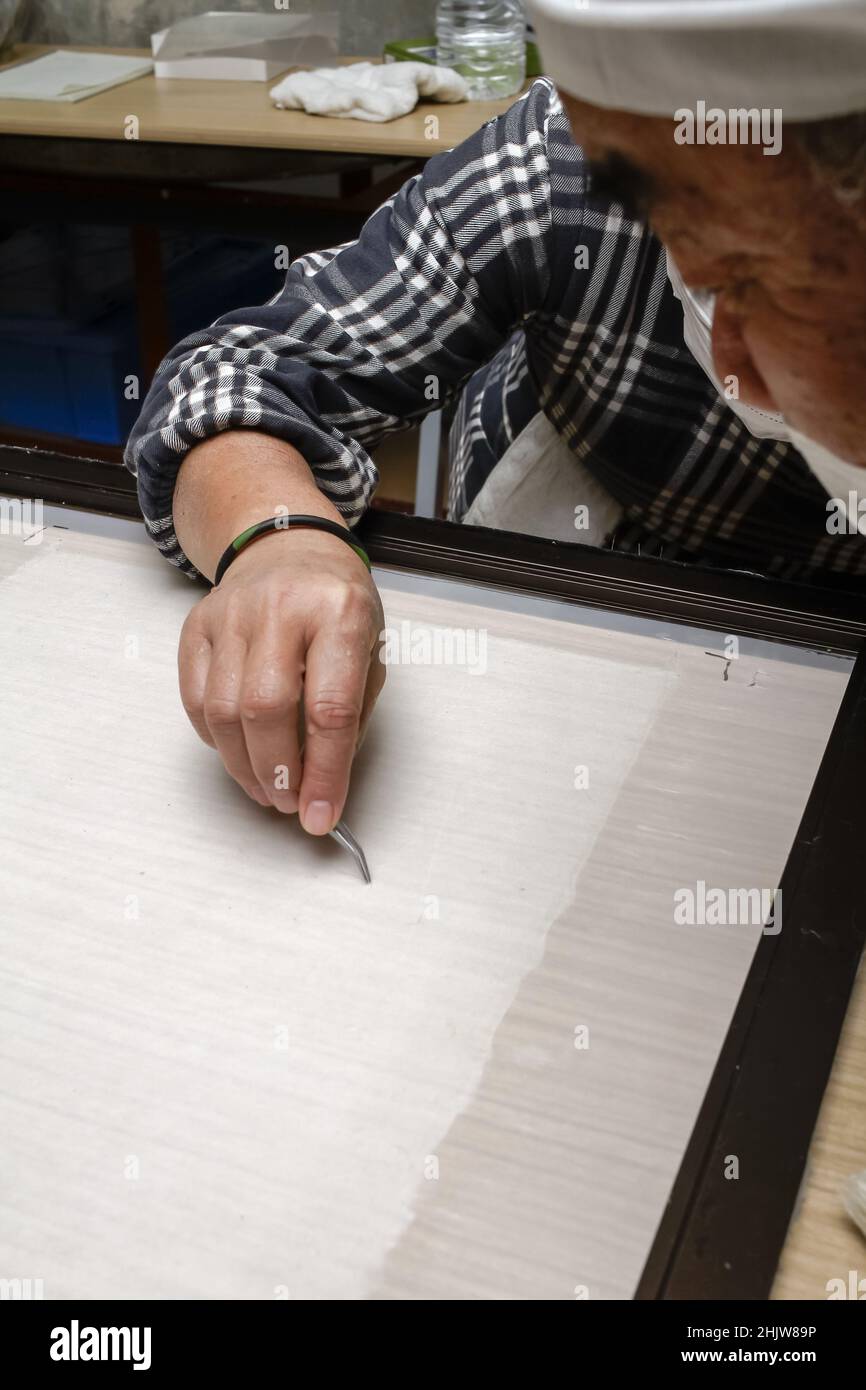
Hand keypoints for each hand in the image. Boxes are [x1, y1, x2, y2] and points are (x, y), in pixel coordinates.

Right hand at [178, 528, 384, 833]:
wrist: (288, 546)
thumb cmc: (336, 606)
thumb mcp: (370, 650)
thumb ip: (351, 716)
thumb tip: (323, 786)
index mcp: (340, 613)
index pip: (330, 709)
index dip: (324, 773)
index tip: (320, 815)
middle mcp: (282, 608)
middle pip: (266, 710)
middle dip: (278, 772)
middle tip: (290, 802)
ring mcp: (231, 613)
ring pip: (223, 710)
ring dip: (244, 766)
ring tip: (267, 787)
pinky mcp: (197, 625)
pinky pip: (195, 698)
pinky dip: (215, 739)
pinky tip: (239, 751)